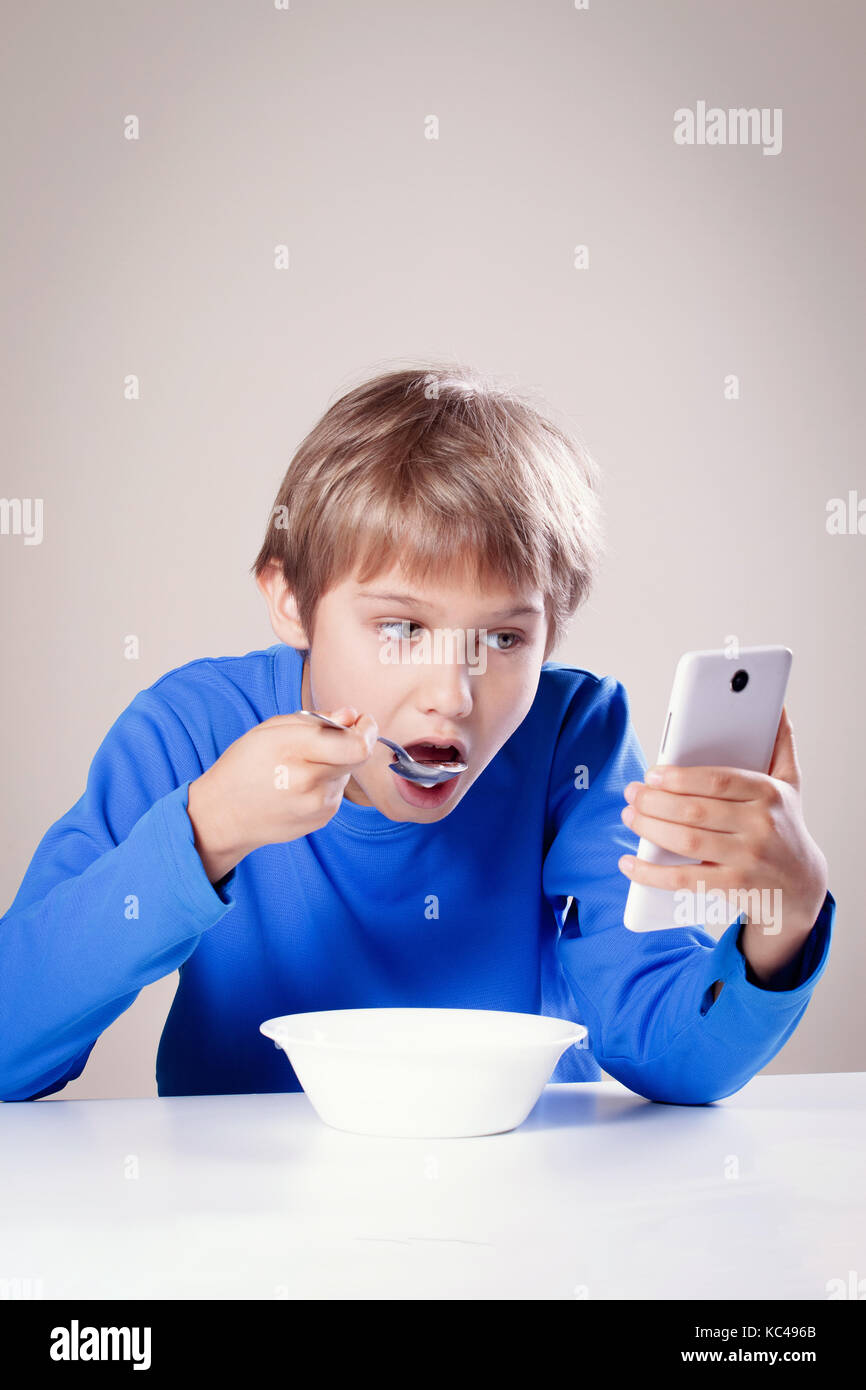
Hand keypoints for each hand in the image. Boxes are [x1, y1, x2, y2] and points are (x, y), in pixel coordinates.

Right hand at [187, 705, 377, 882]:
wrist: (224, 815)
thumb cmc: (245, 765)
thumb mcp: (271, 730)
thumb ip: (316, 720)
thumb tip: (351, 716)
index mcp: (294, 751)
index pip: (356, 745)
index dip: (367, 729)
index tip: (363, 721)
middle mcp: (309, 782)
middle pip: (358, 756)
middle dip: (352, 741)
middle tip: (331, 737)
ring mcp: (318, 805)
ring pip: (347, 772)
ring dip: (334, 763)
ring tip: (301, 766)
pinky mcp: (322, 819)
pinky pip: (337, 791)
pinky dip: (326, 782)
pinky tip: (299, 785)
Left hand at [617, 706, 827, 951]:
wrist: (802, 884)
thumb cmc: (785, 826)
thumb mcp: (790, 785)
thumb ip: (780, 744)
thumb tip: (777, 705)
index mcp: (768, 794)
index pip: (718, 781)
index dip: (679, 777)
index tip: (652, 773)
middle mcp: (760, 826)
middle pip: (695, 811)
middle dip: (654, 801)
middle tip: (632, 794)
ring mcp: (747, 859)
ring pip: (686, 841)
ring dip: (649, 829)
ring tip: (630, 817)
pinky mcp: (734, 888)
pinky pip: (684, 880)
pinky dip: (651, 873)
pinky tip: (629, 863)